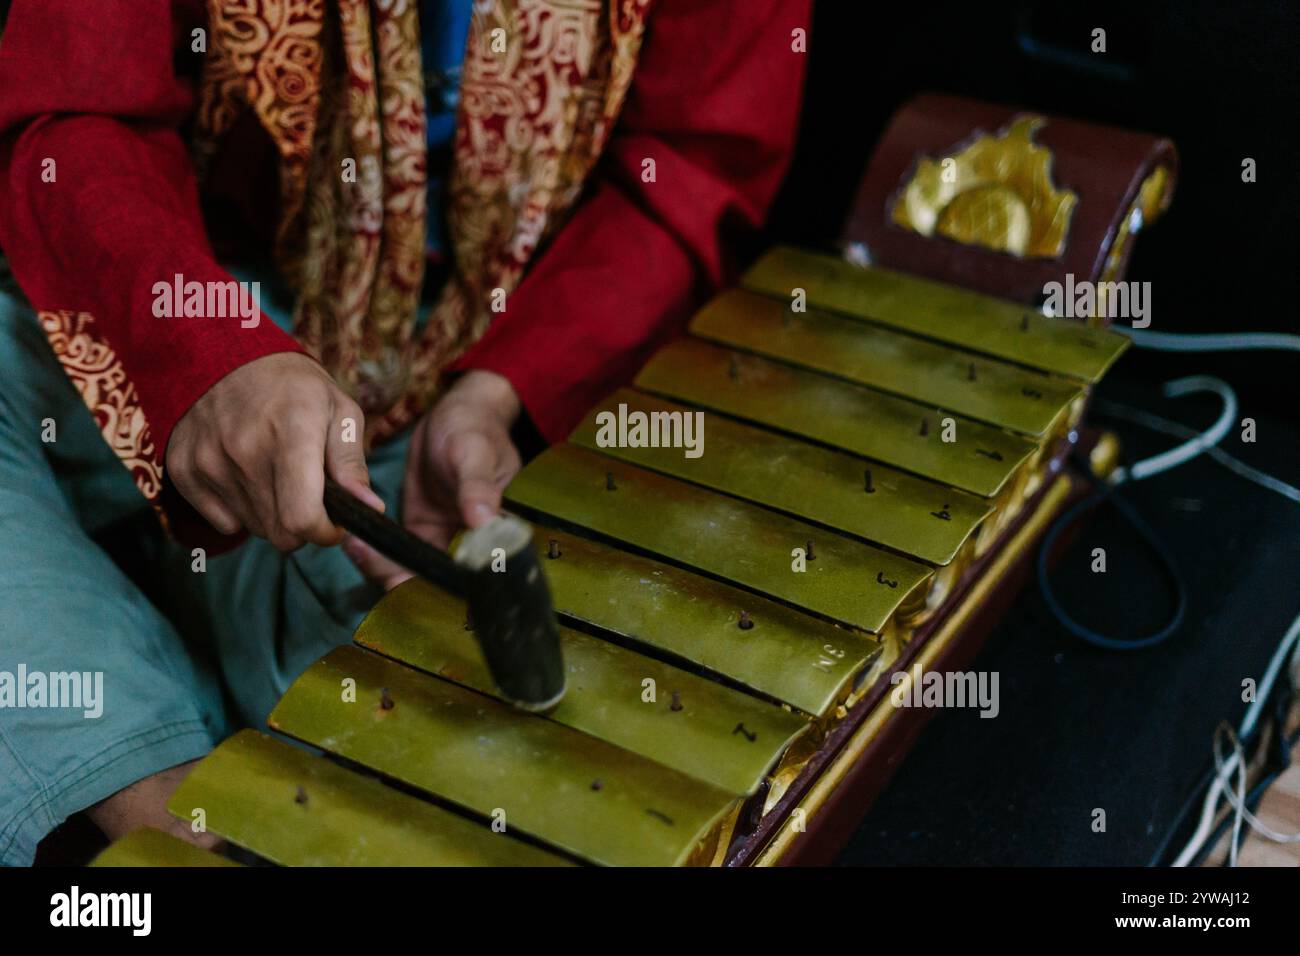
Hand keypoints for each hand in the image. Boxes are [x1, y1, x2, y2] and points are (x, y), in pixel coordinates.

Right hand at [166, 352, 383, 550]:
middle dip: (303, 525)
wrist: (222, 356)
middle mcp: (244, 449)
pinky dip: (240, 510)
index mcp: (291, 432)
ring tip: (277, 474)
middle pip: (280, 533)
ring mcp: (208, 461)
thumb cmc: (294, 388)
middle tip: (310, 494)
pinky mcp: (183, 470)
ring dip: (273, 515)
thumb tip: (371, 511)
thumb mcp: (339, 411)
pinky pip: (223, 522)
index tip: (335, 522)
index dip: (325, 532)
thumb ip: (353, 465)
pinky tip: (247, 475)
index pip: (302, 517)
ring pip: (254, 528)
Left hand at [343, 370, 521, 588]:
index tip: (408, 576)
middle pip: (440, 586)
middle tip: (371, 556)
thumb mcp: (476, 453)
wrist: (458, 413)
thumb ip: (477, 487)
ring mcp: (444, 542)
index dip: (443, 588)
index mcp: (496, 536)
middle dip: (403, 584)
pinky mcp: (421, 533)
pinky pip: (398, 555)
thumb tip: (482, 522)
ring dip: (384, 568)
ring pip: (414, 575)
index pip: (475, 580)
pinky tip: (354, 539)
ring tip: (355, 543)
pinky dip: (376, 554)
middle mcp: (471, 548)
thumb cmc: (477, 428)